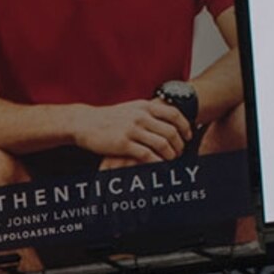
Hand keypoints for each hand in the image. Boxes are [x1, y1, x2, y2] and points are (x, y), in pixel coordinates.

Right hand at [70, 100, 187, 163]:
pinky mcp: (123, 144)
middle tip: (180, 153)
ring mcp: (132, 130)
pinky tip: (160, 167)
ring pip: (162, 144)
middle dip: (179, 145)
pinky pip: (148, 155)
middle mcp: (140, 116)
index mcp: (144, 106)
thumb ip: (148, 111)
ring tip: (171, 161)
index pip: (174, 114)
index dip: (185, 127)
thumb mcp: (130, 108)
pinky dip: (157, 163)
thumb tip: (167, 116)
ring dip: (171, 155)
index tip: (188, 137)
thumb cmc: (108, 118)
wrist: (85, 122)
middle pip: (171, 132)